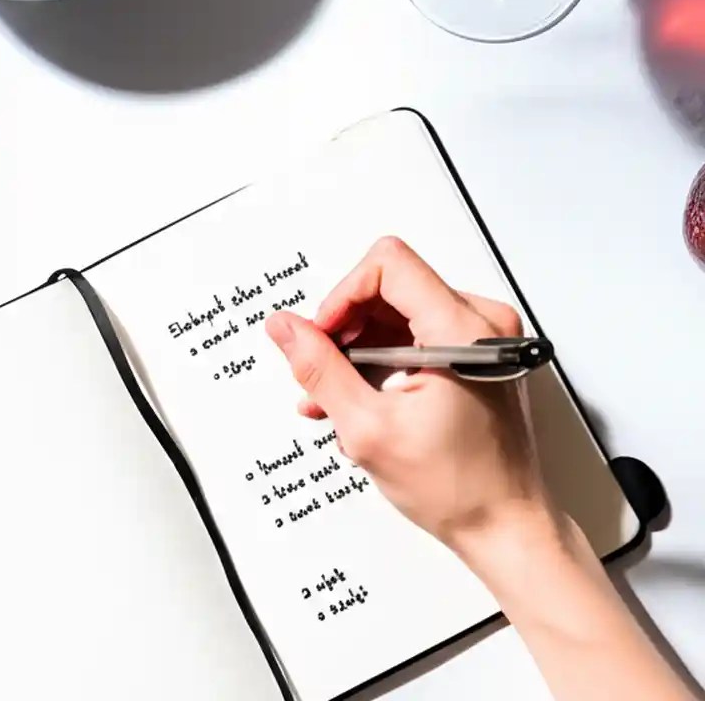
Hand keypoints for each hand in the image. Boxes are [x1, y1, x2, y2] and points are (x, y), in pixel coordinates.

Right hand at [265, 237, 563, 555]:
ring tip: (333, 398)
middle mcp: (483, 324)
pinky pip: (416, 336)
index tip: (321, 335)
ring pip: (398, 313)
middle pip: (390, 287)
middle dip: (344, 329)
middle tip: (320, 372)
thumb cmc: (460, 488)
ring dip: (357, 351)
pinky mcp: (478, 356)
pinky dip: (381, 363)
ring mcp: (484, 340)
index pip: (388, 266)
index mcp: (463, 331)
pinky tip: (361, 400)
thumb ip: (319, 369)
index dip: (342, 297)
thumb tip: (286, 329)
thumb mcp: (368, 428)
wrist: (506, 527)